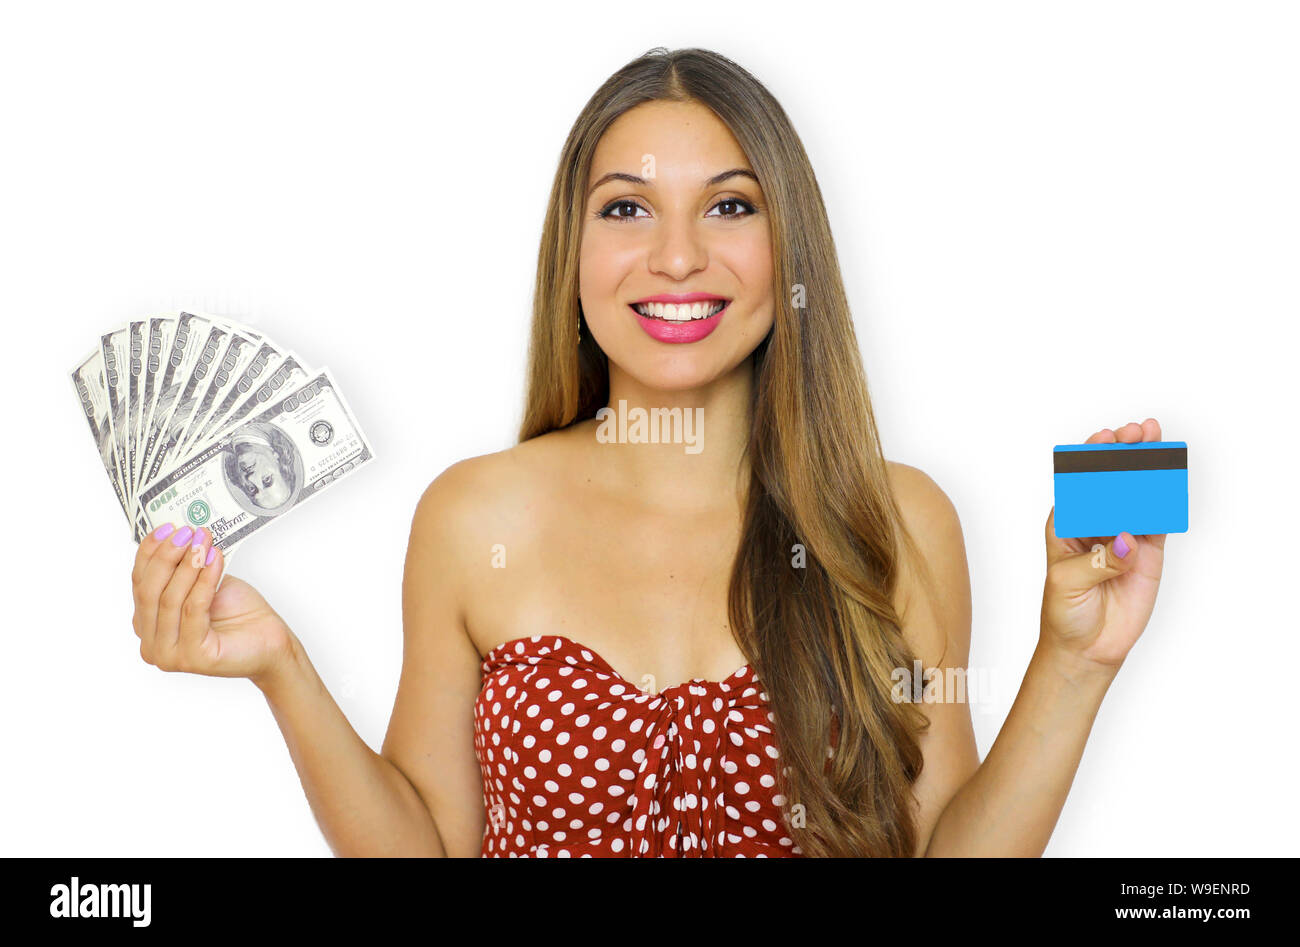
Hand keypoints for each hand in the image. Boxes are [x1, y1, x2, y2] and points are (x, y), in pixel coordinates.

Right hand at [131, 523, 294, 686]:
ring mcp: (169, 656)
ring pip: (170, 600)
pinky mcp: (194, 658)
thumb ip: (180, 569)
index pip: (139, 584)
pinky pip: (194, 609)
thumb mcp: (202, 583)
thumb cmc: (237, 614)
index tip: (166, 527)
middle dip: (168, 556)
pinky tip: (215, 560)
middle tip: (187, 532)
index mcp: (147, 625)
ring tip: (204, 541)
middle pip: (149, 592)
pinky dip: (204, 580)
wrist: (268, 640)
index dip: (149, 553)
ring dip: (188, 564)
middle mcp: (152, 644)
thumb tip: (172, 534)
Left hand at [1040, 418, 1168, 671]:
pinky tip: (1173, 479)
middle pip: (1111, 481)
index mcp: (1067, 524)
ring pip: (1138, 495)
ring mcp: (1123, 535)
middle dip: (1123, 454)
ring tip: (1158, 443)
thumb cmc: (1064, 611)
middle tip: (1137, 433)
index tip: (1104, 438)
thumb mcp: (1067, 584)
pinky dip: (1166, 500)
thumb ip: (1097, 562)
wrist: (1087, 647)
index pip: (1078, 483)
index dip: (1090, 457)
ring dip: (1147, 469)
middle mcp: (1096, 523)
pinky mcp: (1147, 552)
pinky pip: (1159, 520)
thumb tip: (1126, 541)